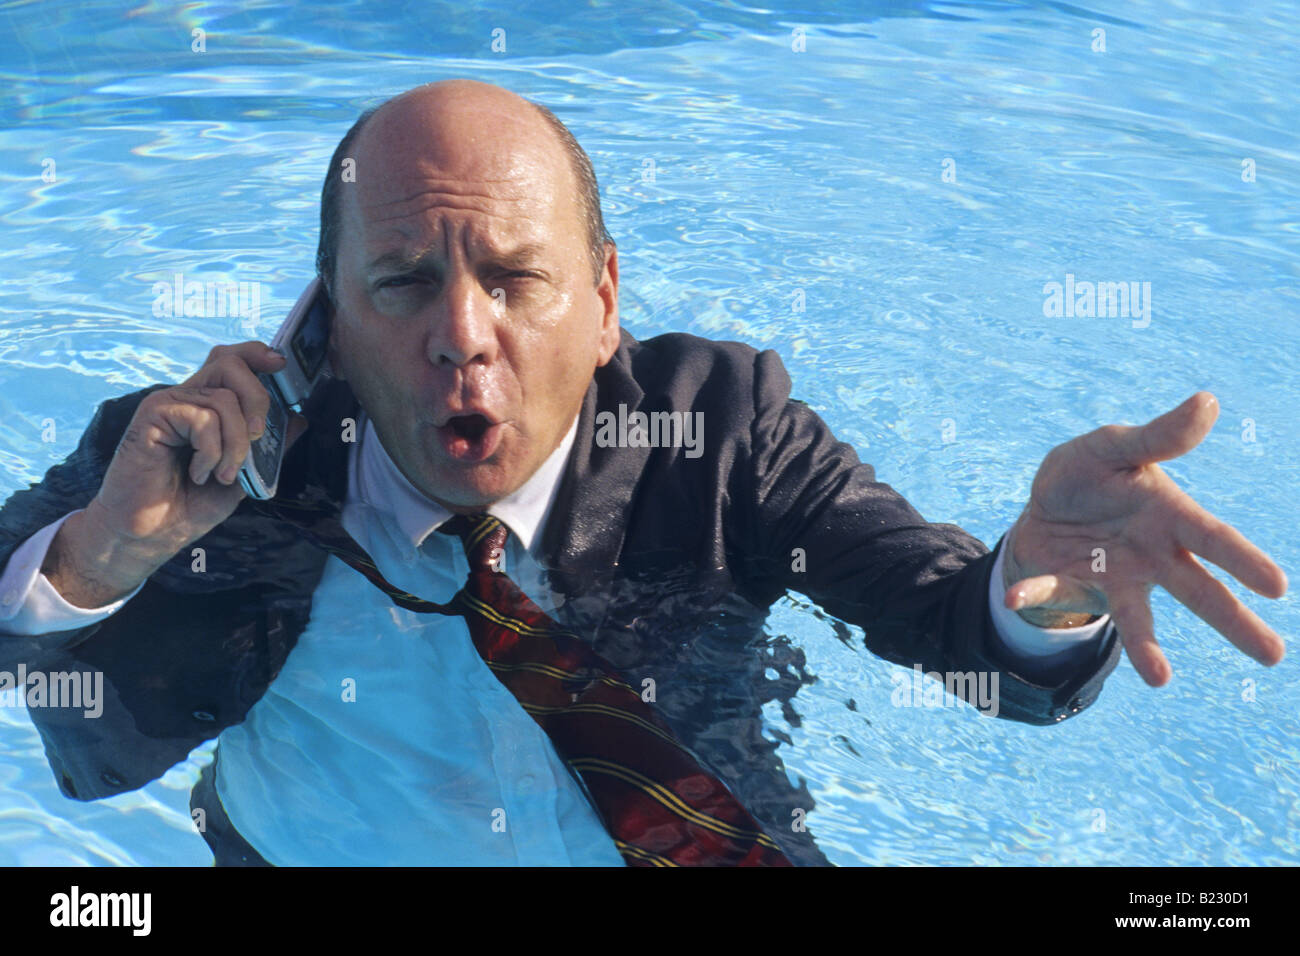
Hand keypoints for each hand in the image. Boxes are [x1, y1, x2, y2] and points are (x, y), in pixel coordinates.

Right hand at [44, 342, 308, 605]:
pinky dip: (212, 452)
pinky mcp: (152, 415)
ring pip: (224, 399)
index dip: (256, 354)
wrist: (152, 534)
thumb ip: (269, 446)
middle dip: (258, 398)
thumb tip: (300, 419)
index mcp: (207, 405)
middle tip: (258, 437)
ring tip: (223, 474)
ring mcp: (168, 404)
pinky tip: (198, 473)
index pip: (231, 361)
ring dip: (236, 443)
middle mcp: (187, 398)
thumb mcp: (244, 474)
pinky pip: (202, 419)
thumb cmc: (191, 505)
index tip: (280, 364)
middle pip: (229, 363)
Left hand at [1002, 391, 1286, 686]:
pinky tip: (1015, 599)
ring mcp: (1115, 578)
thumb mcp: (1115, 446)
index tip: (1277, 586)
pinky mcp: (1072, 586)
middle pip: (1197, 591)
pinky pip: (1050, 591)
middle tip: (1273, 655)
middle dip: (1233, 621)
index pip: (1211, 538)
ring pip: (1136, 616)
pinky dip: (1033, 594)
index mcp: (1169, 516)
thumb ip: (1157, 436)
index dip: (1242, 560)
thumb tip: (1208, 402)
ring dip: (1145, 645)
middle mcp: (1152, 556)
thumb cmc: (1093, 473)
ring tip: (1160, 679)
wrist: (1044, 503)